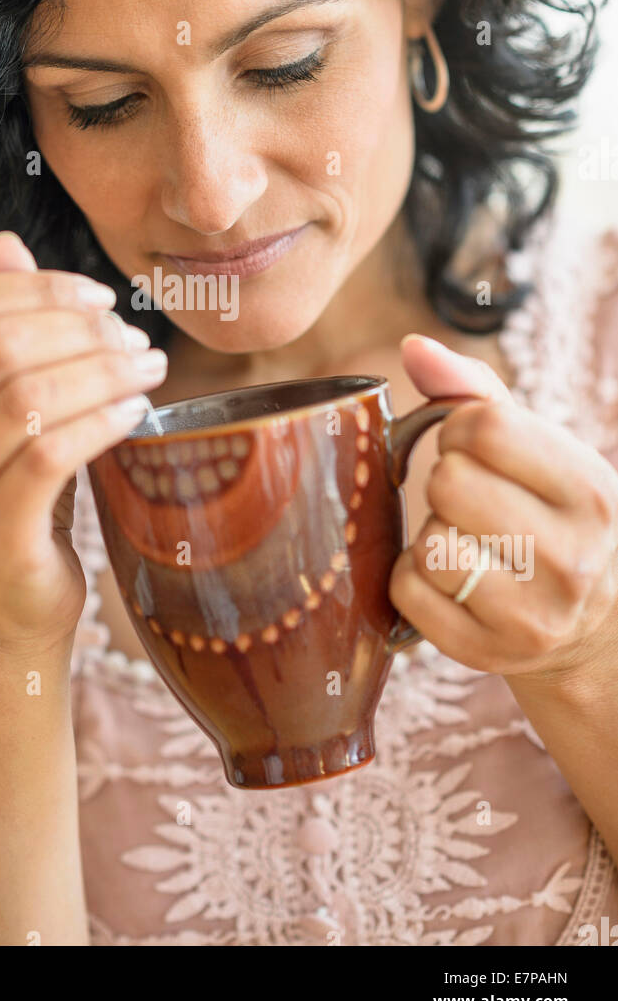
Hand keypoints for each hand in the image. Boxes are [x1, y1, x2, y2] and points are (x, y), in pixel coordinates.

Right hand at [0, 231, 167, 651]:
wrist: (12, 607)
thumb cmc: (17, 494)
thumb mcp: (7, 407)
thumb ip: (0, 329)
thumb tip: (5, 244)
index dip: (42, 292)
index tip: (103, 299)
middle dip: (81, 331)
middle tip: (136, 340)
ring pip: (26, 395)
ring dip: (102, 370)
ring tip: (151, 368)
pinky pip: (49, 452)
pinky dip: (101, 420)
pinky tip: (137, 409)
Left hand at [388, 334, 617, 681]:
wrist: (592, 624)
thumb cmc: (549, 513)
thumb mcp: (538, 449)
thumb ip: (473, 391)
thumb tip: (413, 347)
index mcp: (590, 489)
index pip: (482, 427)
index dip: (456, 428)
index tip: (470, 448)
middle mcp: (572, 557)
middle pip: (448, 484)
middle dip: (444, 482)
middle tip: (468, 499)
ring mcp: (532, 615)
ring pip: (427, 543)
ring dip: (431, 534)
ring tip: (465, 540)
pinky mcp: (486, 653)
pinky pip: (407, 591)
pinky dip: (413, 579)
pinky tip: (449, 578)